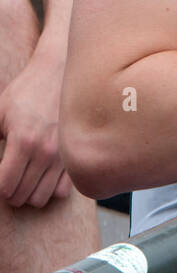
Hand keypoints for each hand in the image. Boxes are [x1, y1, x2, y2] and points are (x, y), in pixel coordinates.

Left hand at [0, 55, 71, 206]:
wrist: (59, 74)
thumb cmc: (26, 92)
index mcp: (24, 141)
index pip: (5, 185)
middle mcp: (45, 152)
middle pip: (22, 195)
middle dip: (9, 192)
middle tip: (6, 178)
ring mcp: (63, 155)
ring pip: (42, 198)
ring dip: (27, 194)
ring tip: (22, 179)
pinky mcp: (75, 155)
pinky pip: (62, 190)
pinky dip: (49, 189)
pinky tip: (41, 176)